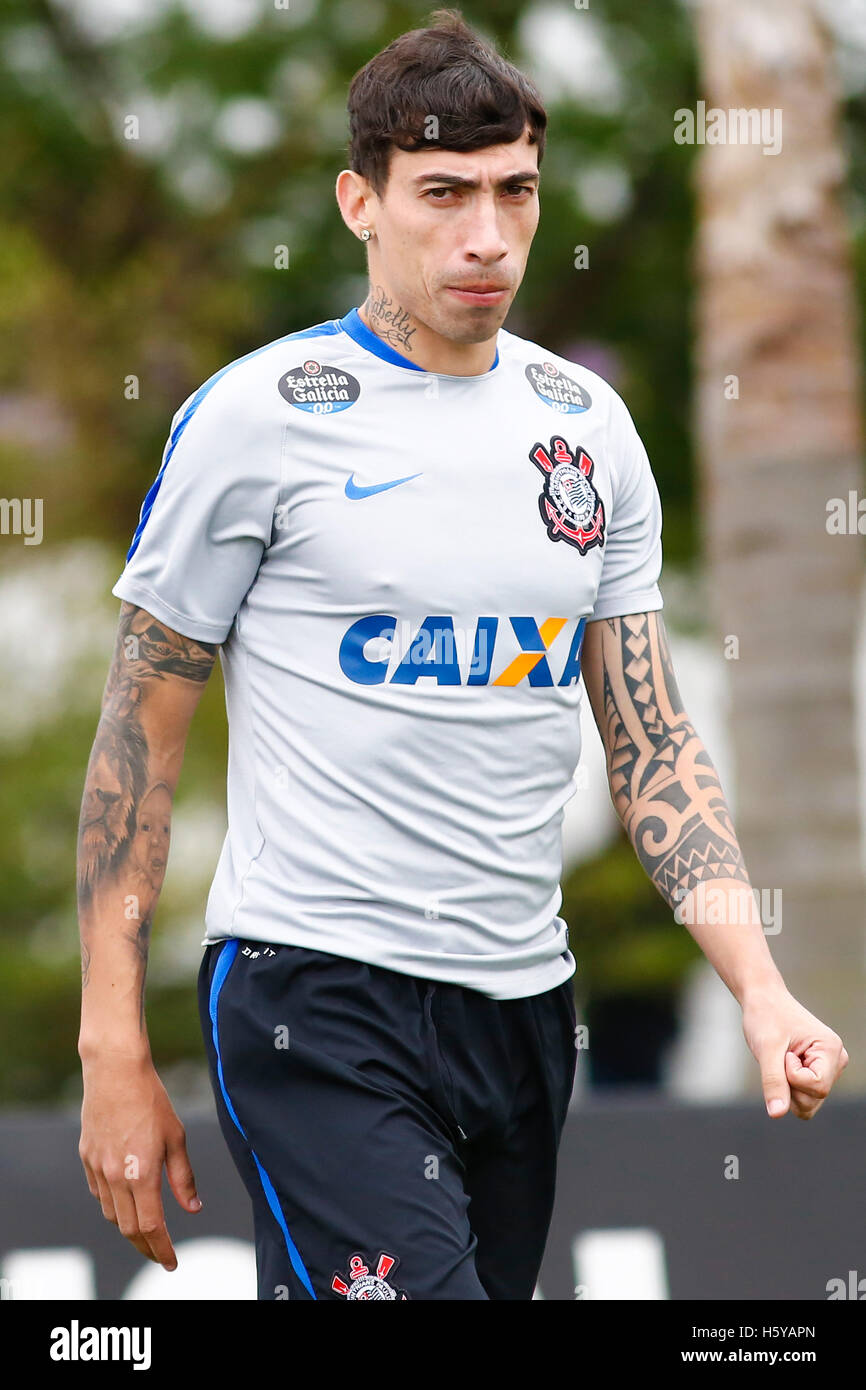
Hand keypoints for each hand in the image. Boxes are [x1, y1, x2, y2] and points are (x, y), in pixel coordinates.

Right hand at [79, 1053, 201, 1268]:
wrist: (115, 1072)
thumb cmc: (151, 1100)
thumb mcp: (176, 1137)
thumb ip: (183, 1178)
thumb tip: (194, 1208)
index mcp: (141, 1174)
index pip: (151, 1227)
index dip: (162, 1249)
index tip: (171, 1262)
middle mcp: (115, 1177)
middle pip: (129, 1228)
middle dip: (146, 1247)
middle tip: (160, 1254)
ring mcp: (97, 1168)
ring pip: (111, 1214)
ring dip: (129, 1227)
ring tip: (146, 1230)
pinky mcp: (86, 1157)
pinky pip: (99, 1193)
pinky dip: (113, 1205)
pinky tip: (125, 1201)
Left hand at [741, 986, 848, 1119]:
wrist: (763, 1000)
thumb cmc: (765, 1017)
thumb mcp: (765, 1048)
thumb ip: (773, 1081)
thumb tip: (776, 1113)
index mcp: (830, 1049)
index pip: (818, 1087)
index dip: (792, 1077)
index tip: (783, 1053)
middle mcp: (836, 1060)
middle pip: (813, 1099)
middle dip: (788, 1085)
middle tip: (779, 1056)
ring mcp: (828, 1068)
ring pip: (808, 1103)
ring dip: (787, 1087)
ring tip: (781, 1059)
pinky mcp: (817, 1072)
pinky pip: (803, 1097)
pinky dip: (787, 1086)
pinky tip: (783, 1064)